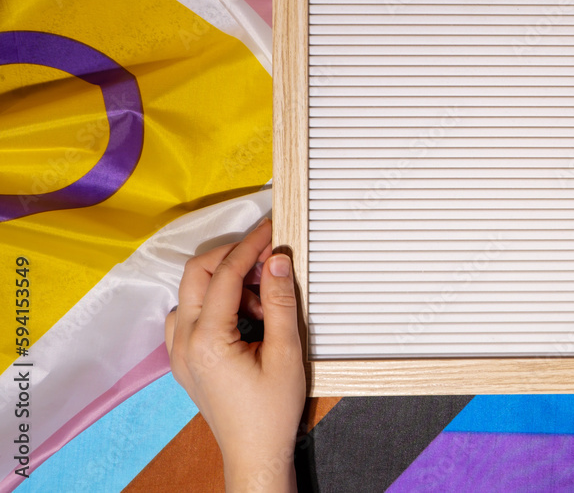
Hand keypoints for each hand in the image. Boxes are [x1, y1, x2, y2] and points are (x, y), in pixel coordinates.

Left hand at [165, 218, 305, 492]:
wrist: (255, 453)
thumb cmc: (271, 412)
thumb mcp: (286, 353)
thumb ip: (280, 302)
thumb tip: (277, 260)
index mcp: (206, 340)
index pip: (224, 273)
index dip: (250, 245)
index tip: (272, 228)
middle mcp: (183, 341)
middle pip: (197, 273)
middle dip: (233, 257)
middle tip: (268, 258)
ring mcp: (178, 351)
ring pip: (192, 292)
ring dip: (225, 282)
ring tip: (262, 300)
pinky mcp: (183, 358)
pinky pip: (190, 313)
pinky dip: (214, 302)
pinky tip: (242, 315)